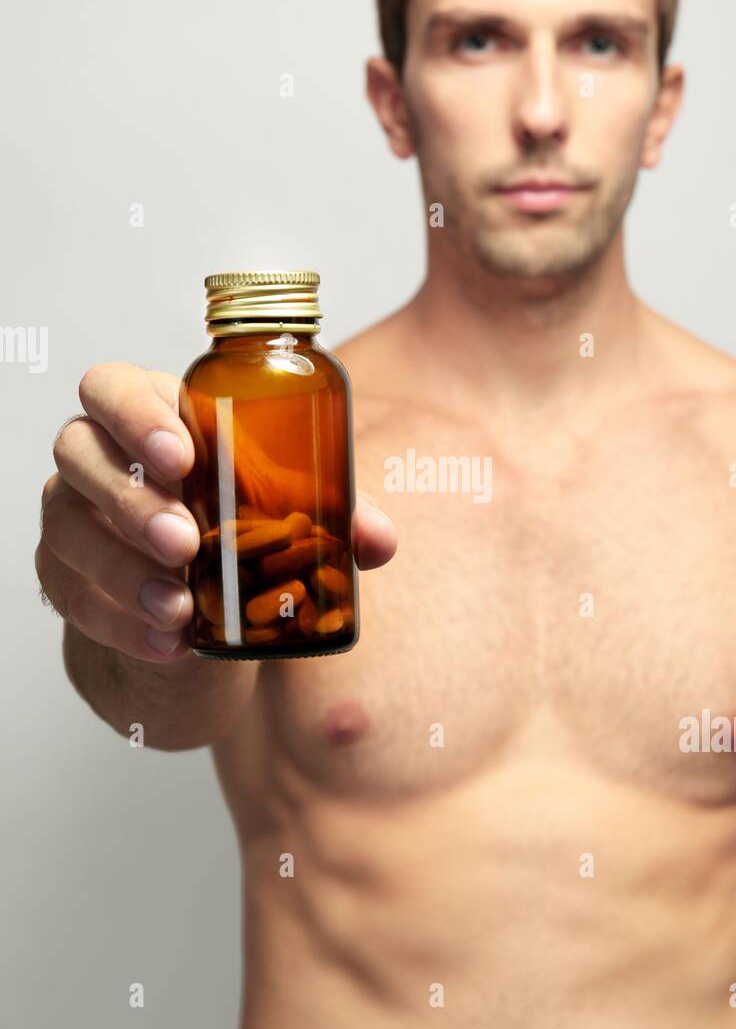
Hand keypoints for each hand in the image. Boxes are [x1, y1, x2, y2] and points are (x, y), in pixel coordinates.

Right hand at [36, 361, 394, 663]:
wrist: (200, 602)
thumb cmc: (241, 521)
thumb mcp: (291, 510)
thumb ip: (337, 516)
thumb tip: (378, 541)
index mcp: (152, 412)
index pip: (116, 386)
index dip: (137, 414)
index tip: (183, 458)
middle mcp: (98, 453)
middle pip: (78, 448)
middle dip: (131, 497)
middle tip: (185, 544)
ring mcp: (72, 514)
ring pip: (65, 525)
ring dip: (122, 568)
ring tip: (178, 607)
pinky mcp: (64, 575)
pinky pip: (70, 593)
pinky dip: (119, 622)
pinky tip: (166, 641)